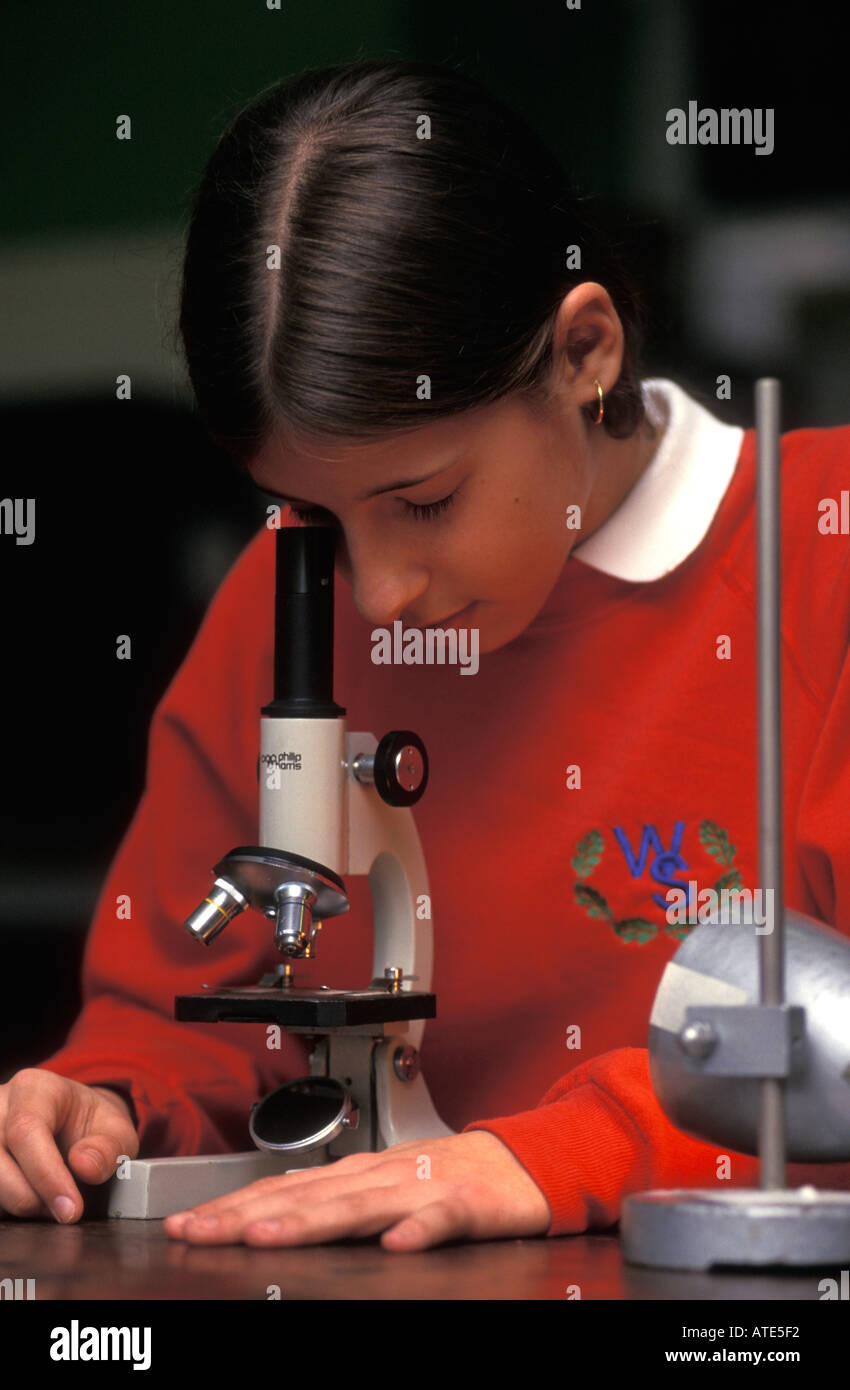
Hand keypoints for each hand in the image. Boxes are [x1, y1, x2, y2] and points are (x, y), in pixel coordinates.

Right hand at [0, 1068, 138, 1222]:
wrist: (75, 1124)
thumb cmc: (91, 1125)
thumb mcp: (117, 1131)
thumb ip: (108, 1149)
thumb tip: (84, 1167)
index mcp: (35, 1089)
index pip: (26, 1130)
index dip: (46, 1174)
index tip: (70, 1208)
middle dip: (31, 1197)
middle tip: (64, 1211)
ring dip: (17, 1203)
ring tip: (50, 1205)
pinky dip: (8, 1206)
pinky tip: (32, 1202)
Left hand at [164, 1131, 551, 1250]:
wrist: (523, 1161)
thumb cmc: (448, 1177)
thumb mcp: (382, 1188)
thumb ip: (333, 1204)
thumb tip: (268, 1220)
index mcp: (356, 1173)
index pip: (282, 1190)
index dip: (232, 1207)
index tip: (184, 1225)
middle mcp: (379, 1175)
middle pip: (305, 1196)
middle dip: (247, 1215)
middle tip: (197, 1233)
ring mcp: (421, 1187)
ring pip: (358, 1204)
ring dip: (311, 1220)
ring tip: (266, 1238)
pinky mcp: (467, 1204)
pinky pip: (440, 1219)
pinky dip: (417, 1230)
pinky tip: (396, 1246)